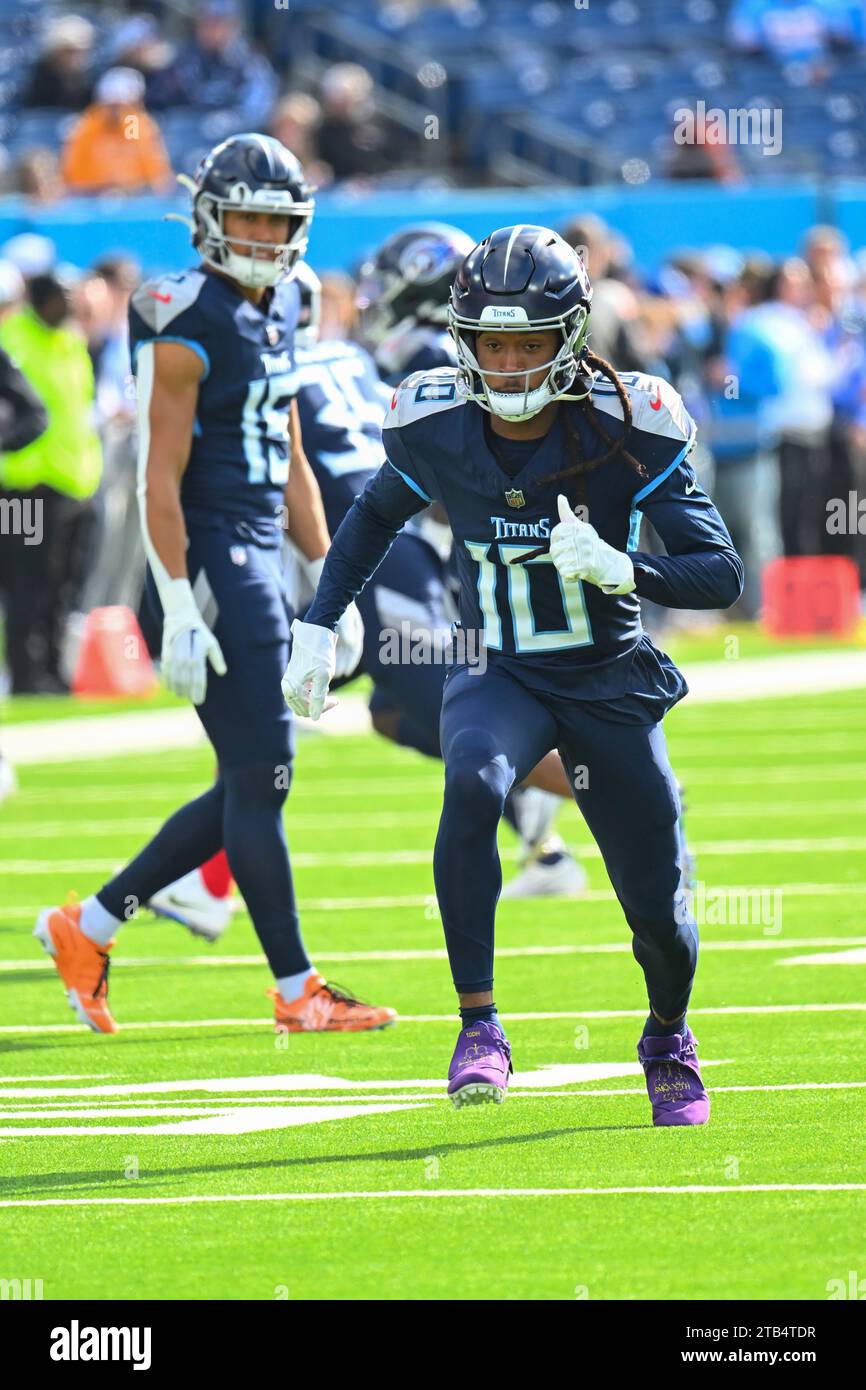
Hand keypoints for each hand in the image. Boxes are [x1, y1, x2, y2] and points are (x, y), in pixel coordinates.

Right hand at [160, 579, 225, 704]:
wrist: (181, 618)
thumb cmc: (200, 633)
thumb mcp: (212, 643)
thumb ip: (217, 659)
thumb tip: (222, 672)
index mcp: (197, 658)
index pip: (198, 681)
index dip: (199, 692)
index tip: (199, 701)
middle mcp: (185, 660)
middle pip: (186, 683)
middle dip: (188, 693)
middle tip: (191, 699)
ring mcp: (174, 659)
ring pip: (175, 680)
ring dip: (178, 689)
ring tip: (181, 695)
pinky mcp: (166, 655)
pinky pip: (165, 673)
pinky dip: (167, 681)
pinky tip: (170, 687)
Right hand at [282, 618, 336, 718]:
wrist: (315, 632)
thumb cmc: (320, 653)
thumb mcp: (323, 677)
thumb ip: (318, 698)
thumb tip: (314, 718)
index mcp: (292, 689)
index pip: (308, 711)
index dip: (323, 708)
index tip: (336, 700)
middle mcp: (287, 687)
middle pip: (304, 708)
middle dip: (319, 705)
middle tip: (334, 698)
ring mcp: (288, 681)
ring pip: (302, 701)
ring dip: (315, 699)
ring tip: (327, 689)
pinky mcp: (292, 676)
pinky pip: (301, 692)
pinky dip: (311, 692)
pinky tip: (320, 683)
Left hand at [334, 600, 363, 678]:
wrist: (334, 594)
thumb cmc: (341, 607)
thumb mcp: (345, 618)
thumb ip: (348, 631)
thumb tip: (351, 643)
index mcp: (356, 632)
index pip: (355, 652)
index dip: (351, 663)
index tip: (345, 673)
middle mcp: (351, 635)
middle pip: (347, 654)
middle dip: (342, 665)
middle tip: (335, 676)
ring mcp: (343, 634)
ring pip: (341, 651)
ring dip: (336, 661)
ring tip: (329, 671)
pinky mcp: (334, 633)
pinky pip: (334, 646)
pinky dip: (330, 654)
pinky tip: (324, 660)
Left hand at [549, 494, 634, 593]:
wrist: (611, 564)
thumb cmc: (591, 545)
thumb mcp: (581, 528)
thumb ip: (567, 514)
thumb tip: (560, 496)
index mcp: (579, 528)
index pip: (555, 533)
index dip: (557, 542)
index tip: (566, 546)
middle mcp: (582, 538)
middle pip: (554, 550)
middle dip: (559, 558)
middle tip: (571, 559)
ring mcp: (585, 552)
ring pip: (559, 563)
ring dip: (564, 567)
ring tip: (575, 565)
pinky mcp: (586, 567)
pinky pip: (565, 573)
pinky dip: (569, 577)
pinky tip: (577, 574)